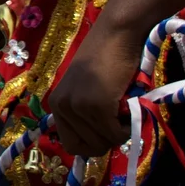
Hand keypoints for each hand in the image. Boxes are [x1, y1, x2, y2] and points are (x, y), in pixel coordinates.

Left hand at [47, 19, 139, 156]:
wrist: (115, 37)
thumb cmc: (106, 63)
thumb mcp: (88, 92)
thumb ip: (86, 116)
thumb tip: (96, 147)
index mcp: (56, 105)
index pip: (71, 146)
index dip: (93, 145)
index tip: (106, 131)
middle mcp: (60, 107)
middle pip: (88, 149)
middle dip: (108, 140)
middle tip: (118, 119)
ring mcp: (76, 106)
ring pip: (104, 143)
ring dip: (120, 132)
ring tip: (123, 108)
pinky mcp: (94, 105)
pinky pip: (115, 135)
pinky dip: (128, 128)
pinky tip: (128, 108)